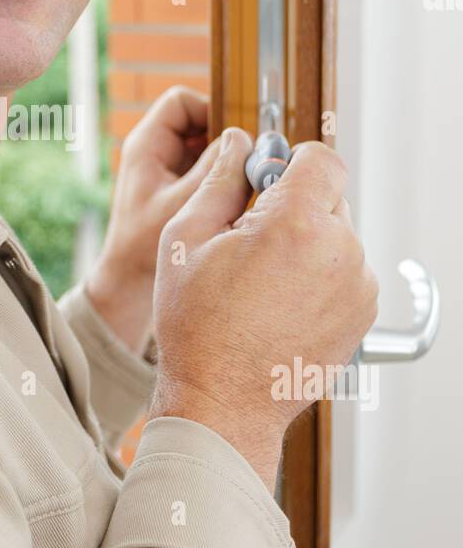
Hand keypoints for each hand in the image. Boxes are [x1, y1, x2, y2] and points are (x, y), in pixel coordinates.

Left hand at [85, 87, 223, 353]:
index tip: (237, 138)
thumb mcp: (183, 206)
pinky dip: (225, 179)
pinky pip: (208, 171)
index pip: (182, 102)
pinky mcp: (179, 191)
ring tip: (248, 184)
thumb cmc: (143, 249)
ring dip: (228, 161)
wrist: (127, 287)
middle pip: (200, 122)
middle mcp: (156, 152)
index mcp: (147, 146)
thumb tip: (244, 141)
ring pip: (207, 147)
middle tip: (252, 161)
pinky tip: (240, 201)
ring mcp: (168, 171)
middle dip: (226, 139)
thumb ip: (212, 171)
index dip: (211, 110)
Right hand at [149, 131, 379, 489]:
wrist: (224, 402)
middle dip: (294, 207)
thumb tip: (238, 145)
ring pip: (336, 236)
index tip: (269, 177)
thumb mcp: (185, 240)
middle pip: (328, 198)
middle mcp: (340, 251)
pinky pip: (343, 271)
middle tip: (250, 240)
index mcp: (297, 224)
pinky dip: (318, 276)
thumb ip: (219, 181)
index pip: (321, 158)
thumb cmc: (198, 328)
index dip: (292, 160)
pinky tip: (279, 303)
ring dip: (306, 243)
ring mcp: (357, 286)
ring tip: (262, 281)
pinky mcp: (361, 313)